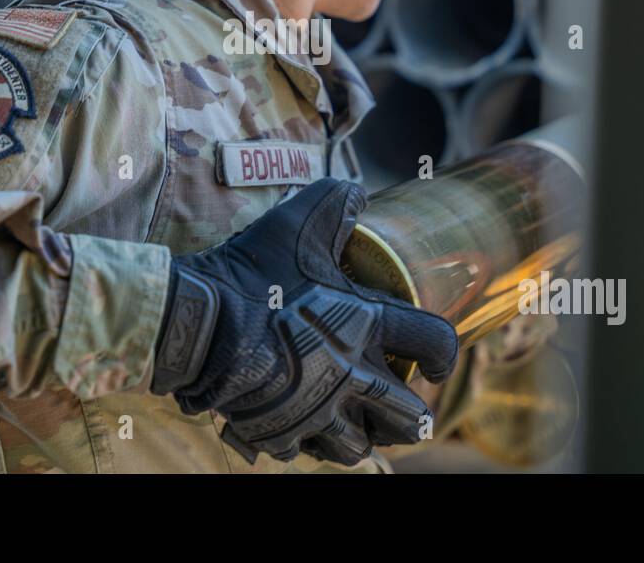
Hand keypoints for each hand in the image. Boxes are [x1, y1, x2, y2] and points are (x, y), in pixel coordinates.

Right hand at [149, 178, 458, 465]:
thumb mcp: (297, 221)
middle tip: (404, 404)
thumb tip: (358, 191)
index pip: (436, 344)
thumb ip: (334, 203)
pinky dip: (311, 441)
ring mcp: (314, 411)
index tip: (439, 360)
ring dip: (363, 434)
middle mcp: (351, 377)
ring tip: (356, 419)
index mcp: (365, 326)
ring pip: (360, 447)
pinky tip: (304, 421)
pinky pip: (307, 451)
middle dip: (413, 415)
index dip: (445, 352)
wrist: (197, 322)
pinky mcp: (280, 432)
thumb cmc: (251, 272)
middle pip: (409, 418)